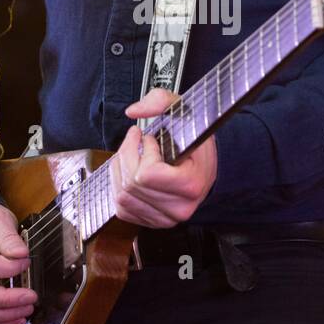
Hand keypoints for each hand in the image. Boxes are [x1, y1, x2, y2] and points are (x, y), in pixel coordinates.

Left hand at [109, 87, 217, 228]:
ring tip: (132, 155)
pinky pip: (121, 209)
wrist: (204, 166)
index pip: (146, 175)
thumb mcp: (184, 112)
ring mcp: (165, 218)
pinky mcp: (151, 223)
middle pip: (131, 184)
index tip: (151, 139)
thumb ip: (161, 100)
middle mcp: (179, 208)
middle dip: (127, 155)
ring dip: (120, 170)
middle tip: (136, 140)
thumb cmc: (194, 140)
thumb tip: (134, 111)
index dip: (143, 152)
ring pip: (122, 196)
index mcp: (191, 184)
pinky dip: (119, 188)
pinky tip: (130, 173)